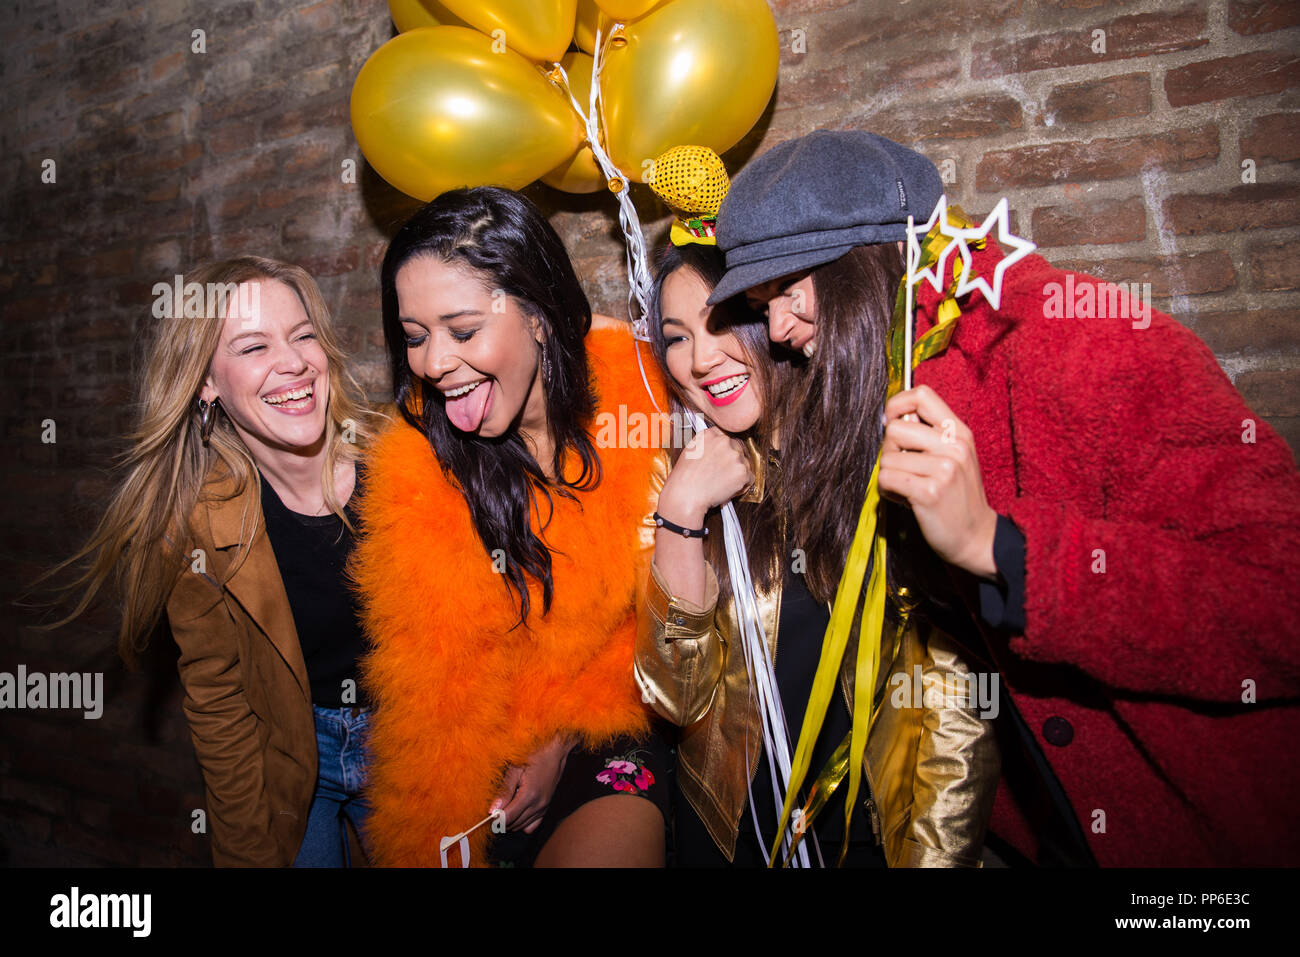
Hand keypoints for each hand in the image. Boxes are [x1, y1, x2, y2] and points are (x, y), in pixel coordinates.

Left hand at [491, 733, 576, 833]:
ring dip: (511, 821)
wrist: (555, 750)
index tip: (488, 812)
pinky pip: (532, 825)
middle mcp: (538, 805)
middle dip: (501, 820)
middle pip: (514, 824)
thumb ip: (504, 790)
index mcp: (529, 796)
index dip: (495, 818)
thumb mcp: (515, 769)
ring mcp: (543, 807)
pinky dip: (522, 823)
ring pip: (522, 826)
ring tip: (505, 807)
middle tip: (494, 808)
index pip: (507, 818)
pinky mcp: (546, 807)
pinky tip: (517, 811)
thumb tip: (492, 810)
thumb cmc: (534, 755)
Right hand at [657, 429, 753, 525]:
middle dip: (732, 460)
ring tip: (722, 482)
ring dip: (738, 472)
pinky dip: (742, 485)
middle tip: (722, 473)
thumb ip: (706, 445)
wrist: (686, 495)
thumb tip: (716, 447)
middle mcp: (724, 441)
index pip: (724, 436)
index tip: (722, 456)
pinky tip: (728, 488)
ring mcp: (735, 456)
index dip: (724, 448)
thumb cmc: (684, 478)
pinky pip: (749, 478)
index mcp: (710, 434)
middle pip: (737, 448)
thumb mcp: (690, 451)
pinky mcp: (742, 471)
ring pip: (745, 463)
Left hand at [878, 385, 998, 578]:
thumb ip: (929, 434)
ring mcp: (943, 469)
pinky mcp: (929, 492)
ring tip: (908, 487)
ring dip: (889, 475)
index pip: (921, 394)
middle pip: (894, 428)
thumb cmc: (957, 496)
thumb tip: (893, 417)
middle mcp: (954, 446)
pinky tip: (905, 499)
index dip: (897, 404)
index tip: (893, 423)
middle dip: (889, 450)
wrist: (976, 536)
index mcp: (959, 432)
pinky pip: (887, 479)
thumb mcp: (954, 456)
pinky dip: (888, 491)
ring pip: (886, 458)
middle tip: (904, 467)